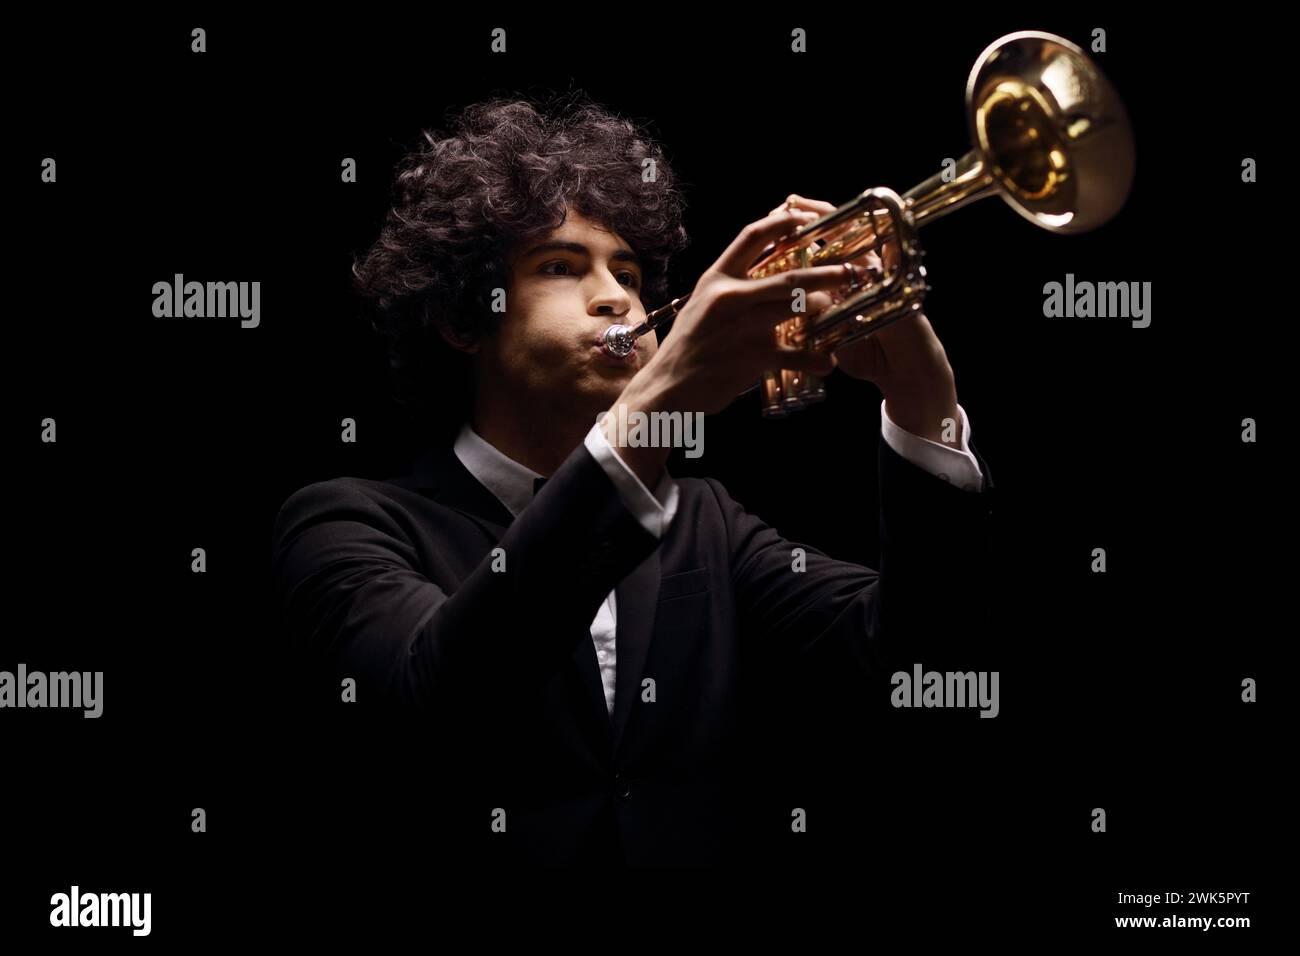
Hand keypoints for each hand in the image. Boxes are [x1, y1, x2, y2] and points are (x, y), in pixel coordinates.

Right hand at [629, 203, 848, 415]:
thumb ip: (730, 287)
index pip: (752, 236)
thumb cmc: (687, 347)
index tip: (806, 217)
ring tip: (838, 309)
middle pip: (788, 276)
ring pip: (797, 308)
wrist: (666, 388)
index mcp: (716, 279)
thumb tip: (760, 269)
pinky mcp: (752, 357)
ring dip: (824, 307)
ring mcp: (742, 327)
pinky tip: (827, 362)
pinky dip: (816, 359)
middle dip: (825, 272)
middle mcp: (729, 297)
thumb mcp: (701, 305)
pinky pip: (796, 355)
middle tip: (850, 270)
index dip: (783, 222)